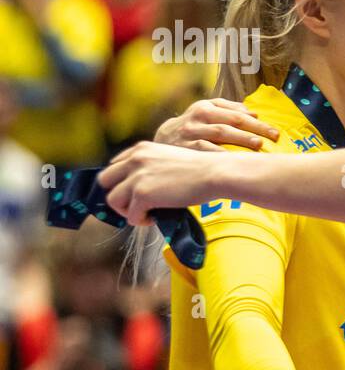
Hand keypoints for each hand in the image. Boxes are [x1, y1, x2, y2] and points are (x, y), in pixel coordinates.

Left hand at [97, 140, 233, 224]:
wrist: (215, 173)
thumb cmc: (202, 169)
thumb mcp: (170, 158)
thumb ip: (152, 166)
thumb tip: (144, 189)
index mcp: (141, 148)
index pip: (114, 165)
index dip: (121, 181)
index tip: (132, 192)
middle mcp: (134, 159)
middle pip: (105, 181)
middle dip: (118, 195)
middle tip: (134, 205)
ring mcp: (137, 177)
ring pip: (112, 199)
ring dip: (126, 210)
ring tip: (145, 213)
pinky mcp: (142, 194)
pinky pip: (131, 215)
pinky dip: (140, 220)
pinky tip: (154, 218)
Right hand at [156, 98, 279, 151]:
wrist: (162, 139)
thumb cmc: (192, 125)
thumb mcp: (206, 112)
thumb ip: (229, 110)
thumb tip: (254, 112)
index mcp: (207, 107)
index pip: (237, 113)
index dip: (258, 122)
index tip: (275, 132)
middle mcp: (199, 117)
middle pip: (232, 121)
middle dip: (255, 129)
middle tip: (273, 137)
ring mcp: (191, 132)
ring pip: (220, 134)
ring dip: (241, 139)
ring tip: (258, 145)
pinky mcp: (185, 147)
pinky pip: (206, 150)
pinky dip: (222, 154)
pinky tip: (236, 159)